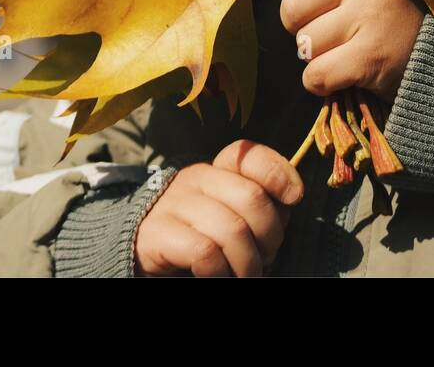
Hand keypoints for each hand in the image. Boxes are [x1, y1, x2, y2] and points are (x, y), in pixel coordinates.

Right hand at [134, 140, 302, 276]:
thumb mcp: (229, 210)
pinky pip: (205, 252)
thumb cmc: (197, 231)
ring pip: (232, 230)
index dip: (278, 173)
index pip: (249, 155)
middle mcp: (197, 178)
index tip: (294, 199)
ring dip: (248, 263)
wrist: (139, 247)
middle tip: (266, 259)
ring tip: (245, 276)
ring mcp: (175, 204)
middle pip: (251, 198)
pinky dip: (221, 272)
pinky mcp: (157, 234)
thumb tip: (288, 205)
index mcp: (218, 169)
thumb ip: (258, 205)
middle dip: (270, 236)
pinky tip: (218, 277)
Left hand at [273, 0, 423, 103]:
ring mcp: (369, 17)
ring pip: (304, 46)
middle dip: (301, 27)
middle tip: (332, 30)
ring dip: (319, 56)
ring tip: (349, 49)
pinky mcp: (371, 58)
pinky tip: (346, 73)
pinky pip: (316, 75)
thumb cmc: (389, 15)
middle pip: (291, 6)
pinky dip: (323, 83)